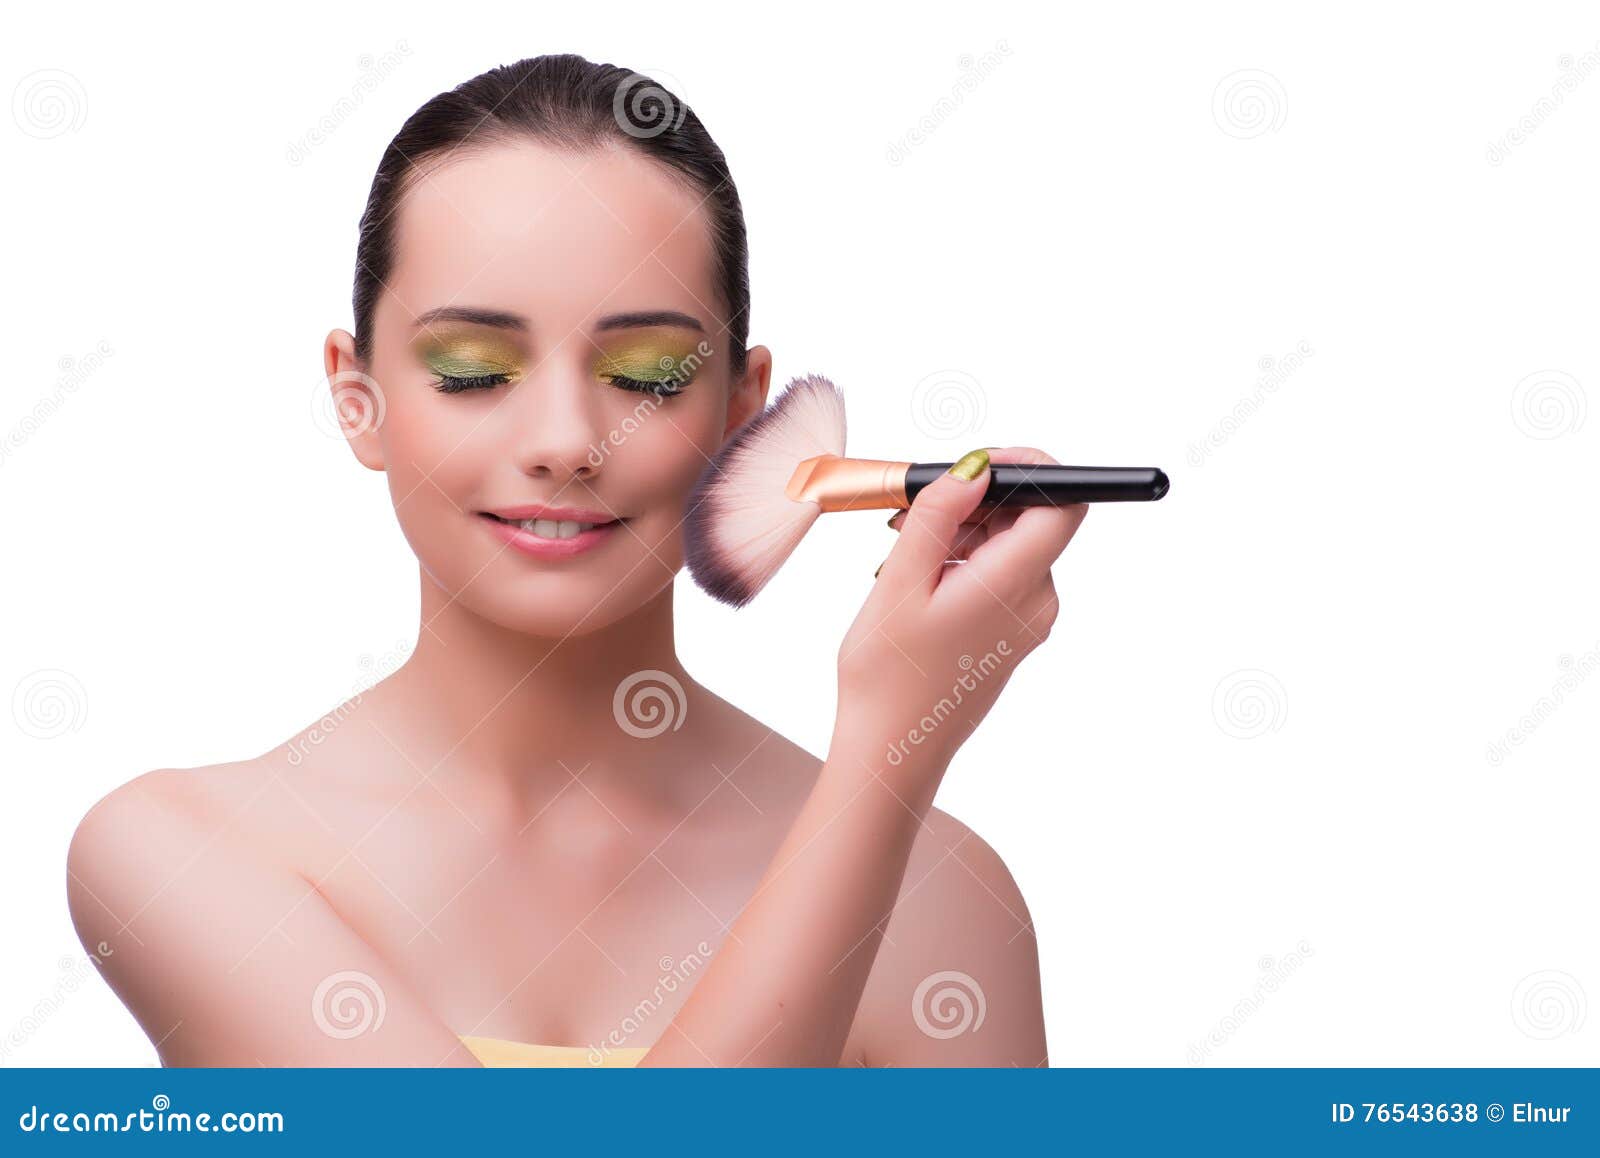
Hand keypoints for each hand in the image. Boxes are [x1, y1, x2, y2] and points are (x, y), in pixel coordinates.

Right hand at [830, 447, 1087, 807]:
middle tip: (914, 513)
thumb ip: (939, 515)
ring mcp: (1029, 623)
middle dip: (977, 501)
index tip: (979, 464)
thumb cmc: (887, 675)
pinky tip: (921, 581)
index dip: (1031, 469)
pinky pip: (1002, 576)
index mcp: (1014, 587)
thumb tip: (976, 467)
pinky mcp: (1014, 636)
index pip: (1063, 505)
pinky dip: (965, 562)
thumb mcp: (901, 581)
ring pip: (1011, 547)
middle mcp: (1036, 604)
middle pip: (1031, 520)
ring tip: (906, 552)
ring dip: (964, 532)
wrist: (891, 749)